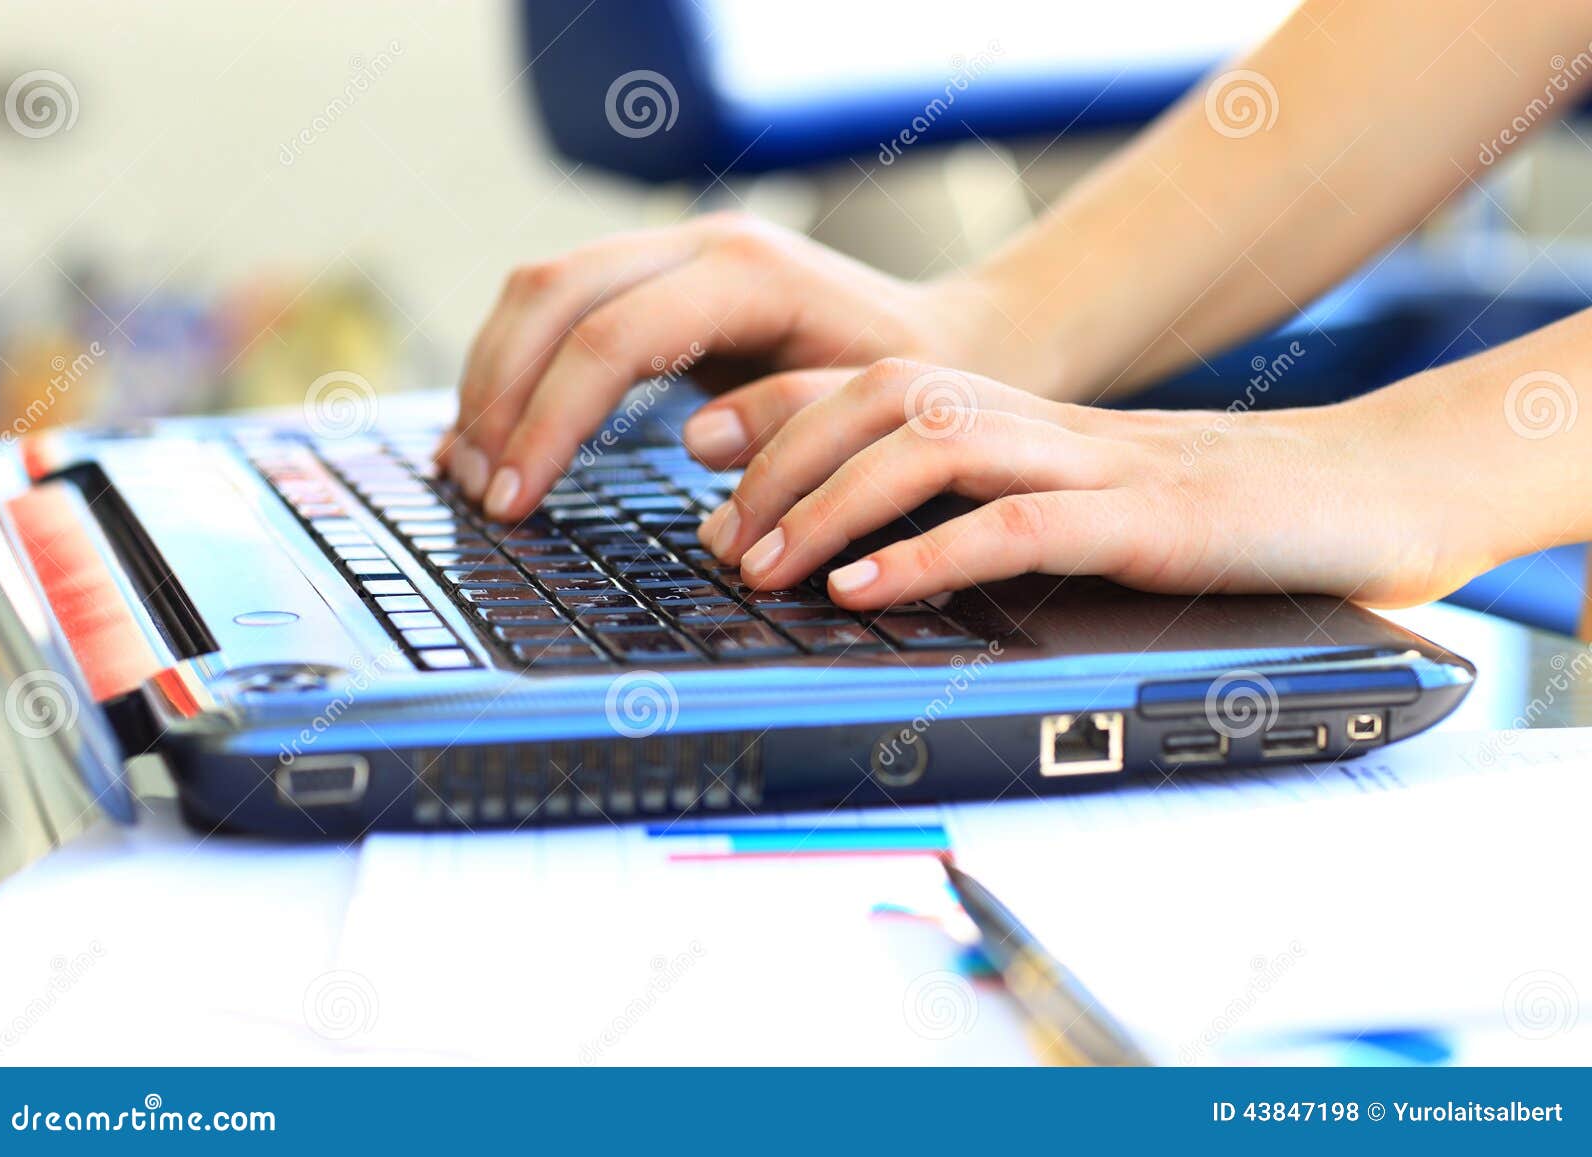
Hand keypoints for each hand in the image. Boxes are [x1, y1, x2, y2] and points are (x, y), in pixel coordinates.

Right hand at [440, 212, 1023, 520]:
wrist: (943, 346)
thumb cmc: (912, 390)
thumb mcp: (866, 415)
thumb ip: (788, 424)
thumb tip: (692, 445)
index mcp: (749, 271)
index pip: (611, 338)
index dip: (548, 422)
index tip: (516, 502)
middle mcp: (701, 241)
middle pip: (553, 295)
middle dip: (499, 398)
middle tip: (480, 493)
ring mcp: (674, 248)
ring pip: (539, 289)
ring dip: (491, 378)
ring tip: (468, 469)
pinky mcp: (656, 276)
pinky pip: (558, 304)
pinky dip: (513, 365)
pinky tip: (491, 427)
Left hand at [701, 359, 1499, 609]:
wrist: (1374, 497)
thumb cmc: (1226, 519)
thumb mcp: (1086, 507)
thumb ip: (994, 514)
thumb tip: (876, 562)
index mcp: (1024, 416)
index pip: (872, 379)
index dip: (774, 404)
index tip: (697, 451)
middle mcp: (1047, 422)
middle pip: (880, 394)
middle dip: (779, 460)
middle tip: (715, 537)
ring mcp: (1099, 464)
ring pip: (932, 444)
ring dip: (830, 505)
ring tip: (763, 566)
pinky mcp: (1152, 522)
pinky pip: (1020, 524)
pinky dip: (928, 558)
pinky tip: (862, 594)